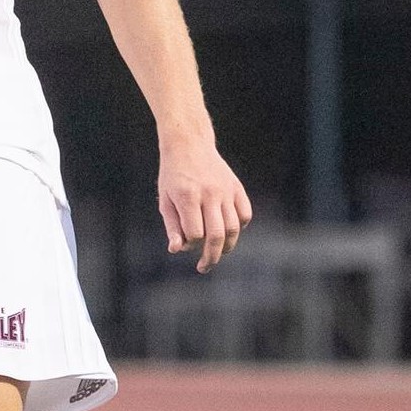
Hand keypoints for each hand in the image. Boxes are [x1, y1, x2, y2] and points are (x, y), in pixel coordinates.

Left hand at [159, 138, 252, 273]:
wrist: (188, 143)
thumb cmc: (172, 175)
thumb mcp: (165, 199)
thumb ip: (172, 226)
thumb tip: (177, 250)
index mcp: (188, 196)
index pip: (195, 234)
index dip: (190, 244)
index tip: (185, 242)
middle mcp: (209, 194)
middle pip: (217, 235)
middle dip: (212, 257)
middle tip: (204, 267)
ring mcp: (225, 190)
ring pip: (234, 228)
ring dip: (227, 245)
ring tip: (217, 252)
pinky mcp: (236, 187)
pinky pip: (245, 214)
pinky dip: (240, 226)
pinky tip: (228, 230)